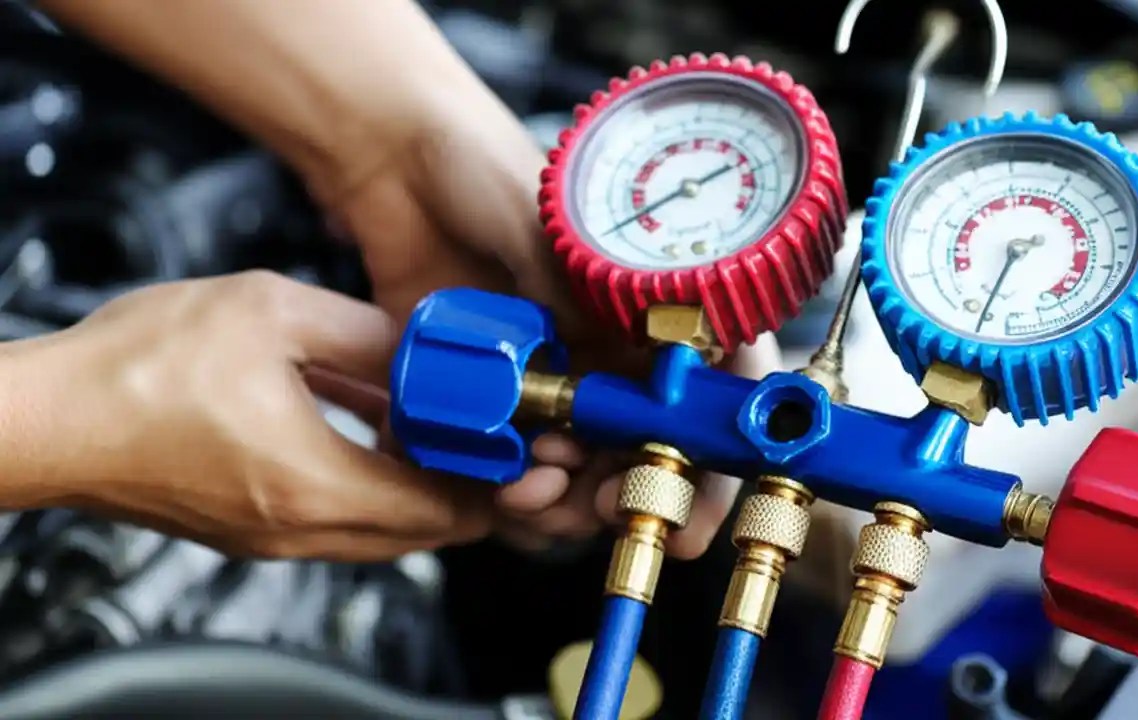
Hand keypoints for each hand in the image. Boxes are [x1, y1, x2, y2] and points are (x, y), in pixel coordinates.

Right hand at [5, 271, 490, 560]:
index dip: (490, 477)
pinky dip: (368, 480)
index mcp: (316, 483)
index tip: (511, 438)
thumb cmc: (135, 369)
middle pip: (423, 528)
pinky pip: (338, 517)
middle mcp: (301, 527)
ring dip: (414, 478)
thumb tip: (418, 343)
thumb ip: (363, 330)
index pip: (445, 509)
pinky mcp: (250, 528)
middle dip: (462, 480)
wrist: (47, 418)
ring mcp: (273, 536)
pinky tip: (363, 421)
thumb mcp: (272, 314)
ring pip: (383, 527)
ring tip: (425, 416)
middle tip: (480, 426)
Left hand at [322, 85, 788, 557]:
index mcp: (653, 301)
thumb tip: (610, 346)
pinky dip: (513, 488)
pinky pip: (515, 464)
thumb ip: (578, 289)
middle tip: (604, 507)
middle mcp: (614, 347)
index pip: (720, 383)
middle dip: (632, 489)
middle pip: (653, 445)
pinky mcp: (496, 395)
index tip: (699, 499)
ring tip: (536, 487)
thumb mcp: (545, 219)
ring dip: (568, 497)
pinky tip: (501, 482)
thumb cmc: (482, 164)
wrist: (395, 162)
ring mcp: (556, 376)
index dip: (720, 450)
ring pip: (585, 468)